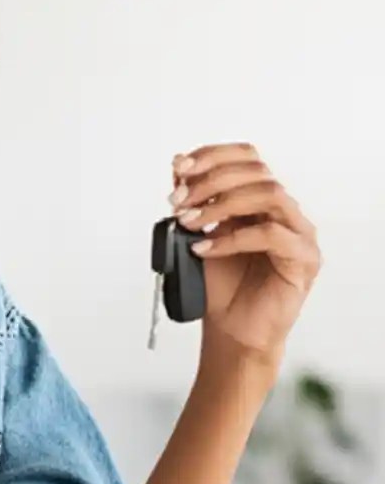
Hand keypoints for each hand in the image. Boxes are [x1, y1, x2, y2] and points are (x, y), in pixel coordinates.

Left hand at [169, 143, 320, 362]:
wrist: (232, 327)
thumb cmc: (219, 282)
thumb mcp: (195, 233)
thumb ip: (191, 200)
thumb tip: (177, 164)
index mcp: (259, 198)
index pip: (247, 157)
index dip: (213, 155)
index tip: (179, 168)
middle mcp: (283, 211)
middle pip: (256, 172)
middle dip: (210, 182)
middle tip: (178, 202)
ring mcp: (299, 233)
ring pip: (269, 195)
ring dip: (221, 205)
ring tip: (190, 223)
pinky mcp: (304, 259)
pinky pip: (271, 235)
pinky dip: (232, 238)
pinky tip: (205, 248)